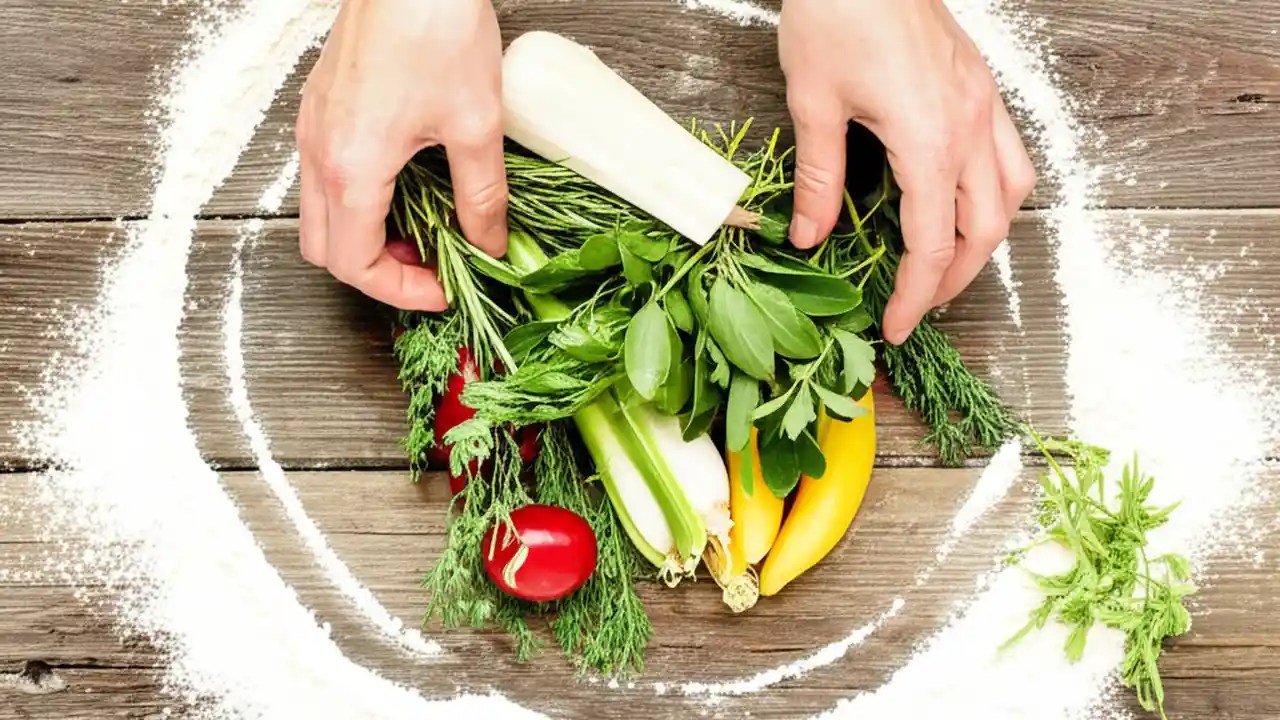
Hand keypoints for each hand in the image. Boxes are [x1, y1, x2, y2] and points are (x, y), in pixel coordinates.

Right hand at [296, 0, 507, 310]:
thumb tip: (489, 242)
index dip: (402, 291)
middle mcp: (318, 151)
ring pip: (321, 214)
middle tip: (432, 265)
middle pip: (326, 249)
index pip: (355, 265)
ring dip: (368, 234)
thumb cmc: (433, 27)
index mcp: (350, 167)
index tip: (443, 289)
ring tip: (424, 228)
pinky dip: (360, 198)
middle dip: (379, 270)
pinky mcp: (323, 107)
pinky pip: (325, 175)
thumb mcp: (476, 125)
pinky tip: (408, 184)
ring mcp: (314, 127)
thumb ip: (482, 196)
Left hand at [778, 0, 1035, 343]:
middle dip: (953, 280)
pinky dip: (993, 191)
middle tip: (916, 304)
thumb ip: (819, 178)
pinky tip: (961, 199)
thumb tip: (811, 235)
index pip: (931, 245)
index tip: (896, 326)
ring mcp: (982, 103)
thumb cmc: (837, 11)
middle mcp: (969, 125)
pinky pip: (1009, 153)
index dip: (916, 297)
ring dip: (983, 238)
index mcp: (929, 139)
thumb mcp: (812, 102)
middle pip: (984, 229)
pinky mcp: (979, 86)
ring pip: (1011, 192)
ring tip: (944, 262)